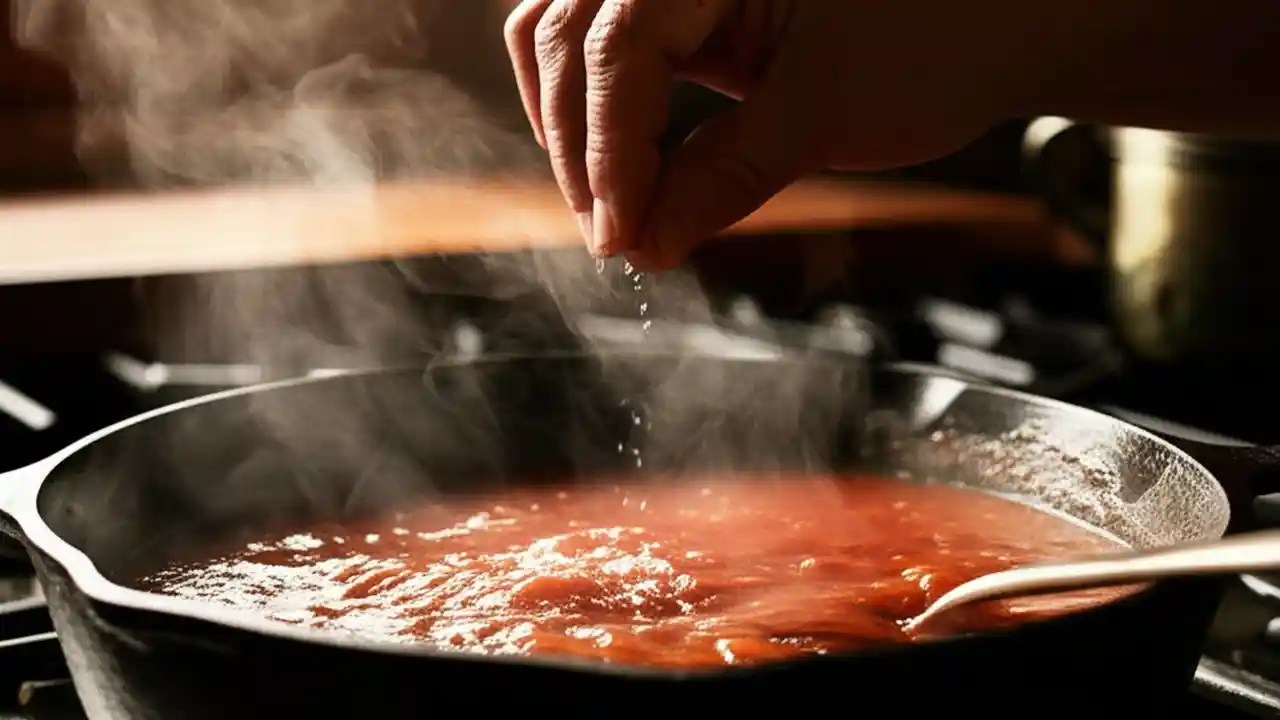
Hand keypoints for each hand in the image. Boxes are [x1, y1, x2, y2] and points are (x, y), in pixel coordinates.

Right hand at [504, 0, 1022, 269]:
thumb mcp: (828, 114)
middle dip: (579, 141)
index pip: (619, 47)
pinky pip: (610, 46)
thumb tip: (646, 243)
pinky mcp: (692, 4)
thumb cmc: (951, 34)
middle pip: (566, 33)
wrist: (1017, 15)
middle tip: (614, 234)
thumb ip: (724, 176)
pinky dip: (605, 108)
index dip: (608, 150)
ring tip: (612, 208)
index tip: (621, 235)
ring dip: (573, 122)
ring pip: (567, 33)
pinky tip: (624, 168)